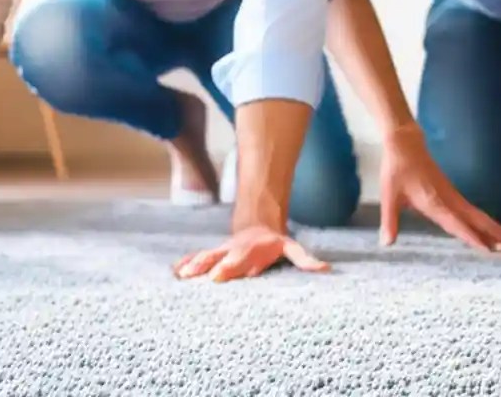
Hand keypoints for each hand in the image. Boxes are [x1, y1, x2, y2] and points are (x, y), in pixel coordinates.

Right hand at [173, 225, 328, 282]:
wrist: (256, 223)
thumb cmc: (273, 244)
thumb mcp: (291, 248)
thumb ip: (305, 259)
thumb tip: (326, 269)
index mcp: (251, 252)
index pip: (240, 260)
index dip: (230, 267)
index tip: (218, 276)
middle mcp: (233, 251)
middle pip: (220, 258)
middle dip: (210, 267)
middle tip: (198, 277)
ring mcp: (221, 251)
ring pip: (205, 256)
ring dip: (193, 265)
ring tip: (181, 275)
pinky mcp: (212, 254)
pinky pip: (196, 257)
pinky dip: (186, 263)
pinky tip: (174, 271)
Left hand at [379, 122, 500, 251]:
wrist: (406, 144)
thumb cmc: (397, 169)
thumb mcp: (389, 195)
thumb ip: (390, 220)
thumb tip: (386, 243)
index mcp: (434, 202)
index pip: (455, 223)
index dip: (471, 236)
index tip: (488, 249)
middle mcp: (449, 200)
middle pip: (478, 220)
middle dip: (497, 235)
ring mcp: (454, 197)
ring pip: (480, 216)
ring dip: (498, 230)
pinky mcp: (454, 195)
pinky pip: (474, 212)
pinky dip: (488, 223)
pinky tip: (496, 233)